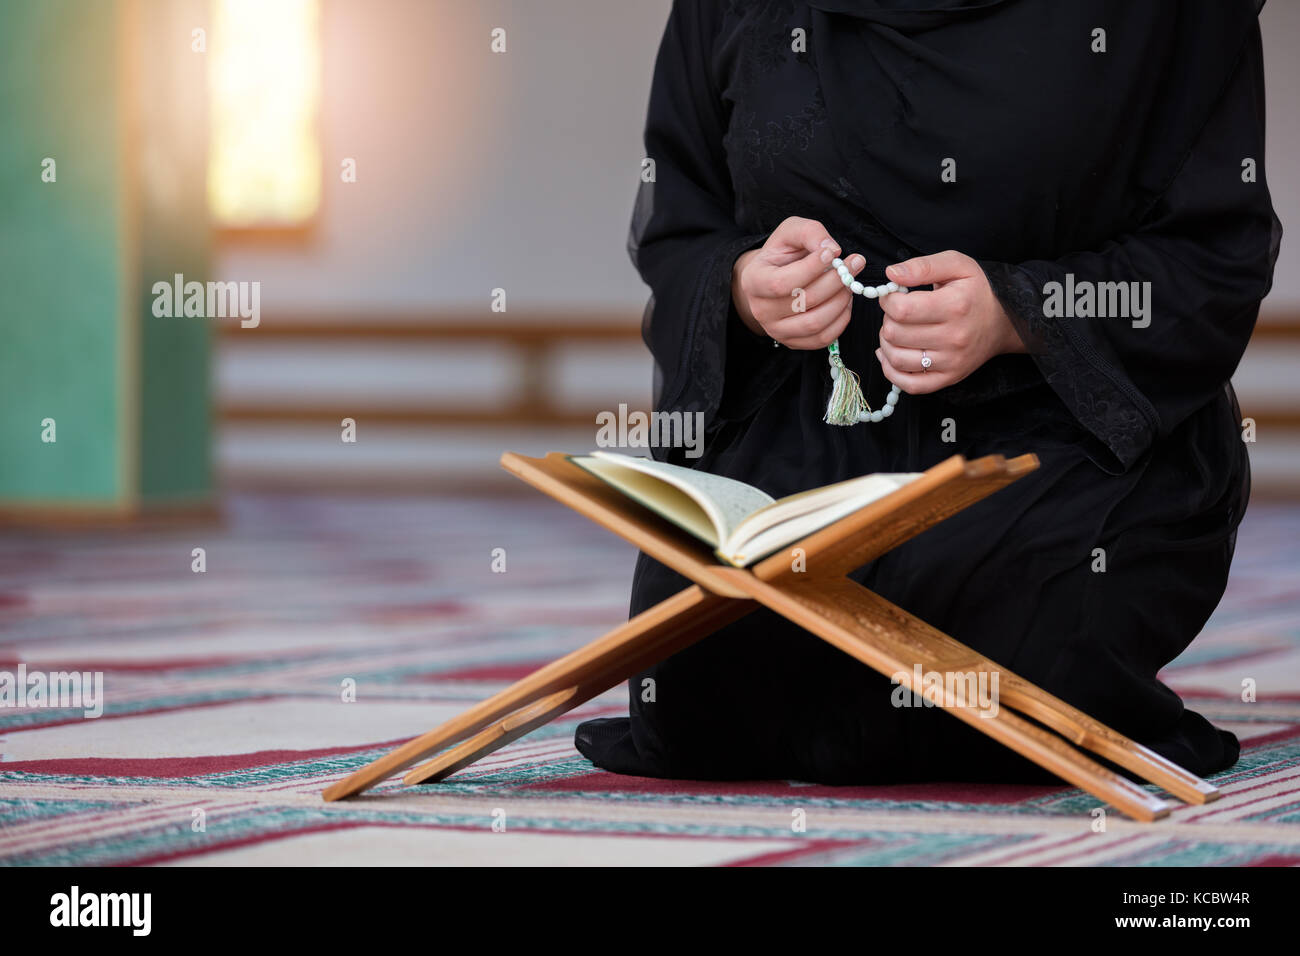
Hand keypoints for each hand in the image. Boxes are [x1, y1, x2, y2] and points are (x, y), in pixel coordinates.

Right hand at [731, 216, 867, 348]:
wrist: (771, 279)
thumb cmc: (782, 255)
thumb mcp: (790, 232)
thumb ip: (809, 232)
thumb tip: (832, 249)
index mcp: (753, 281)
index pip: (782, 282)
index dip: (811, 268)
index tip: (832, 252)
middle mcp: (761, 310)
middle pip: (803, 302)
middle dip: (835, 282)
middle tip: (854, 264)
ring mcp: (776, 330)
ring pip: (815, 323)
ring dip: (841, 301)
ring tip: (849, 283)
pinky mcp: (793, 342)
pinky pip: (823, 338)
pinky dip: (841, 319)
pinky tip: (844, 301)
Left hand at [873, 250, 1025, 393]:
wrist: (1005, 321)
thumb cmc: (977, 290)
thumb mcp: (956, 265)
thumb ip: (922, 266)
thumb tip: (891, 274)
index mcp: (954, 306)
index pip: (902, 310)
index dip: (888, 300)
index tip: (892, 296)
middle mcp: (954, 337)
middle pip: (896, 334)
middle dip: (888, 320)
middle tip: (898, 313)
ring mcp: (952, 362)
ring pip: (897, 359)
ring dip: (886, 343)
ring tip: (895, 330)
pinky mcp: (949, 378)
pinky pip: (910, 385)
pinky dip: (892, 371)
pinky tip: (891, 355)